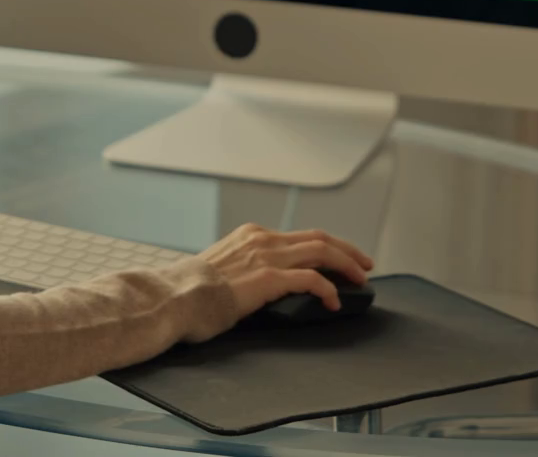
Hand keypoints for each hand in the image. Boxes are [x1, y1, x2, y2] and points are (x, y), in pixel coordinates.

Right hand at [196, 223, 373, 315]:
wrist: (173, 298)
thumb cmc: (188, 293)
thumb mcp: (219, 270)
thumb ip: (241, 269)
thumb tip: (253, 284)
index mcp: (251, 235)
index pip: (298, 236)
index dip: (325, 246)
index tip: (339, 256)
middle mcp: (262, 239)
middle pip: (318, 237)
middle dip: (346, 249)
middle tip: (365, 263)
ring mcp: (267, 255)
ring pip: (322, 251)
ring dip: (347, 264)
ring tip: (361, 279)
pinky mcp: (269, 277)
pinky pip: (312, 279)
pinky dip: (329, 288)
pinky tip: (334, 302)